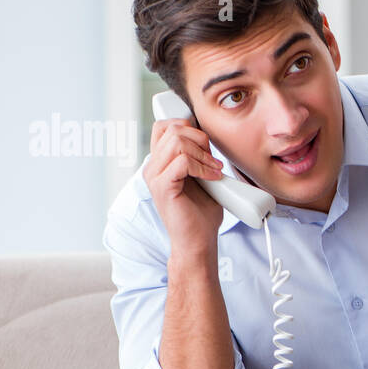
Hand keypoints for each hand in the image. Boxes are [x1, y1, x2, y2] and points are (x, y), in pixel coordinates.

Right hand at [144, 117, 227, 259]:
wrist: (197, 242)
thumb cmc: (201, 214)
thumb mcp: (202, 176)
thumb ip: (198, 155)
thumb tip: (207, 136)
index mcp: (159, 162)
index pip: (165, 125)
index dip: (188, 128)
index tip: (206, 147)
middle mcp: (153, 167)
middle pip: (172, 129)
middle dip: (199, 139)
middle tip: (213, 160)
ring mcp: (155, 177)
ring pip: (177, 142)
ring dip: (203, 154)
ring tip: (214, 170)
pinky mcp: (163, 188)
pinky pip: (182, 162)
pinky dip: (202, 167)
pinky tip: (212, 179)